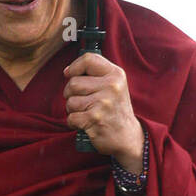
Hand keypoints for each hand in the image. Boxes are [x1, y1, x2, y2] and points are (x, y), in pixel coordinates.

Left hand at [64, 53, 144, 171]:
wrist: (127, 136)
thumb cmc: (115, 109)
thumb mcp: (114, 85)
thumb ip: (95, 74)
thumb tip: (67, 71)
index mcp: (116, 74)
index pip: (88, 59)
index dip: (74, 67)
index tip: (70, 75)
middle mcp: (112, 86)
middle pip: (73, 83)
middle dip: (70, 94)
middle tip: (82, 102)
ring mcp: (104, 103)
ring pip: (70, 101)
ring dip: (72, 110)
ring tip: (86, 113)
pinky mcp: (95, 119)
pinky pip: (71, 117)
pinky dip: (74, 122)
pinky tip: (85, 123)